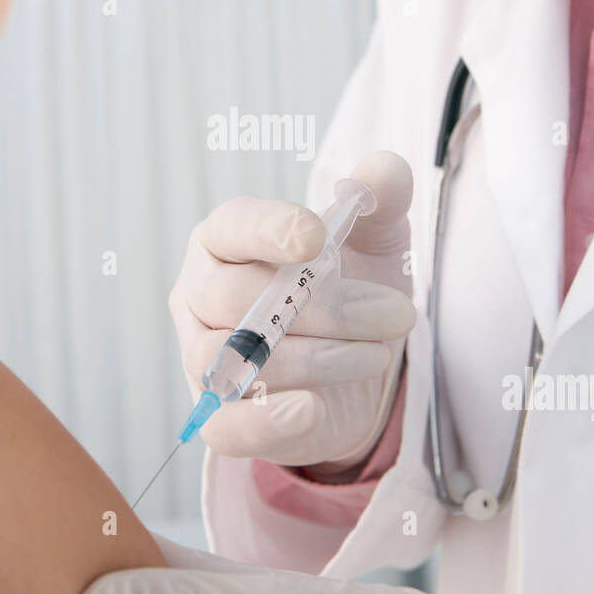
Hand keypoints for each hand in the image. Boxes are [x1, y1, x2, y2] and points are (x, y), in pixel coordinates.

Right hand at [168, 151, 415, 470]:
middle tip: (395, 313)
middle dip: (321, 306)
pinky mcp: (222, 419)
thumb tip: (383, 169)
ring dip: (314, 357)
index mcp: (224, 240)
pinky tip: (310, 407)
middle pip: (236, 297)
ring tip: (376, 355)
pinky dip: (265, 419)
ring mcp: (202, 360)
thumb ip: (381, 197)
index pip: (231, 226)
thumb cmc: (348, 289)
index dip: (269, 228)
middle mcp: (198, 296)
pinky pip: (226, 424)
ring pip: (233, 358)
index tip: (318, 236)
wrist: (357, 371)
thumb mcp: (375, 240)